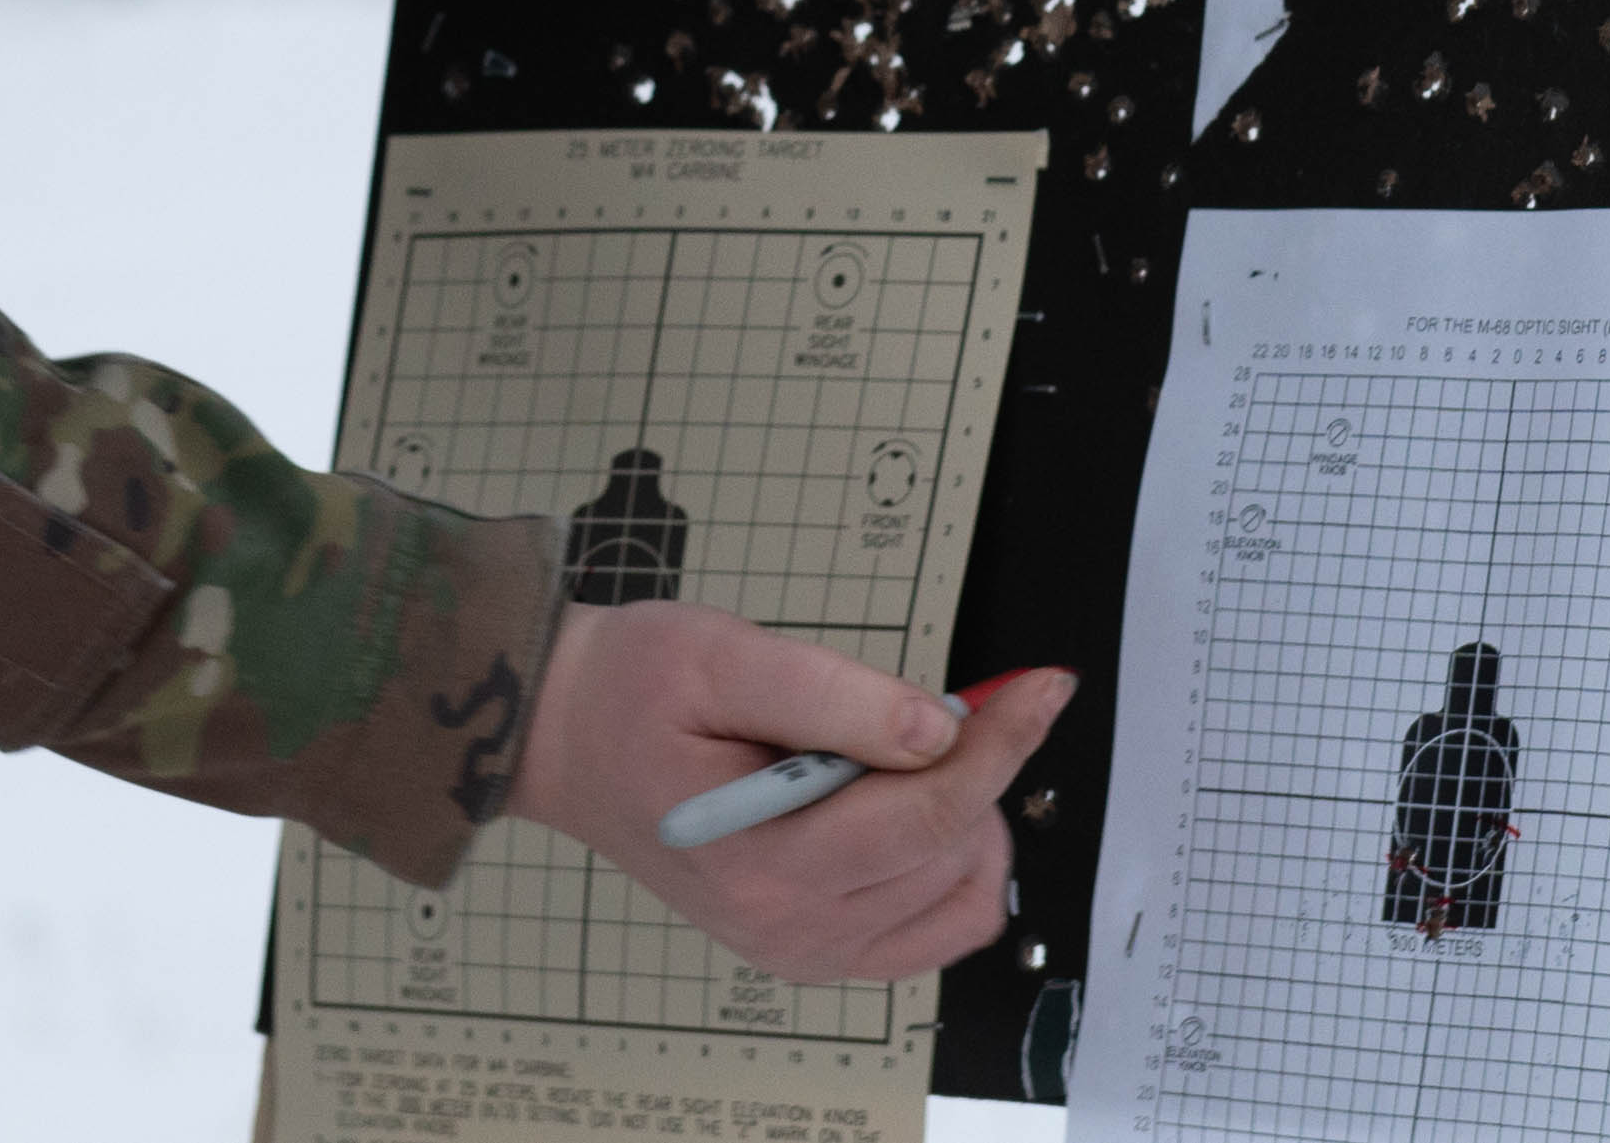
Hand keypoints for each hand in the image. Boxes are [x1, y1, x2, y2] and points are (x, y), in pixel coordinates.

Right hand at [510, 599, 1073, 982]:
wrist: (566, 737)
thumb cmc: (630, 688)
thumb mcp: (719, 656)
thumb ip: (832, 693)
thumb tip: (939, 729)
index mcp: (758, 861)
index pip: (924, 816)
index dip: (999, 744)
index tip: (1044, 687)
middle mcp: (786, 927)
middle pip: (948, 852)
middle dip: (971, 767)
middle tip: (928, 705)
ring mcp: (802, 949)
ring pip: (958, 898)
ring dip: (965, 820)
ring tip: (899, 758)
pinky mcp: (815, 952)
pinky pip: (935, 931)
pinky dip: (952, 870)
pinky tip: (912, 812)